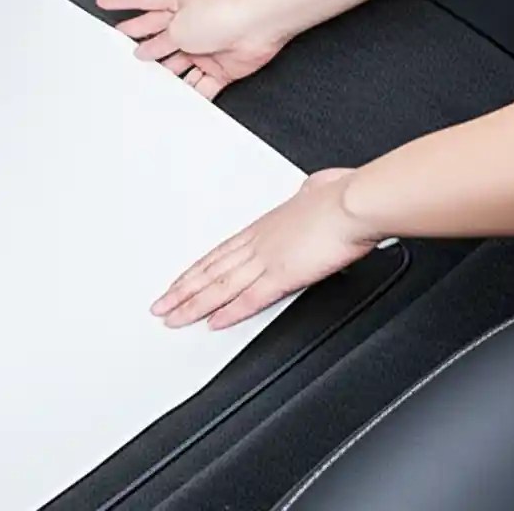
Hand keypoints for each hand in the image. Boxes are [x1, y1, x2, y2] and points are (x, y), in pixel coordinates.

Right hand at [96, 0, 288, 98]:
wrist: (258, 25)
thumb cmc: (221, 12)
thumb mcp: (177, 25)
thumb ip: (158, 41)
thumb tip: (144, 51)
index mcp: (177, 1)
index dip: (121, 0)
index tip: (102, 1)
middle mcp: (190, 22)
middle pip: (157, 35)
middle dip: (138, 42)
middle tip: (117, 50)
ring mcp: (205, 45)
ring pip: (176, 64)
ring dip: (163, 74)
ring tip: (142, 84)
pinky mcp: (220, 67)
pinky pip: (200, 85)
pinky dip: (190, 94)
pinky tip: (175, 102)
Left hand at [152, 169, 380, 329]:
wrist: (354, 202)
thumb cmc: (340, 196)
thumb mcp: (315, 189)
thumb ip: (306, 196)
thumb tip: (309, 192)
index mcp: (264, 226)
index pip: (220, 252)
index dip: (196, 269)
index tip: (179, 281)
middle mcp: (258, 242)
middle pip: (210, 271)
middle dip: (181, 291)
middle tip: (159, 306)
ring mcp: (267, 259)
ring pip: (219, 286)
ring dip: (192, 304)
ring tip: (171, 318)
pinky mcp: (283, 275)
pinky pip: (249, 299)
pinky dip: (228, 312)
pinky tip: (211, 323)